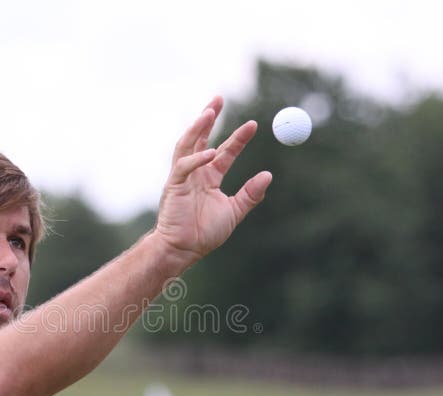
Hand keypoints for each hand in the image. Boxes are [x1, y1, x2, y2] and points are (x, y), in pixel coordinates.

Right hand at [155, 96, 271, 266]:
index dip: (238, 138)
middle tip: (218, 98)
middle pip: (200, 138)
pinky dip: (197, 159)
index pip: (225, 152)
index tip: (253, 124)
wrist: (184, 250)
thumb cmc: (203, 234)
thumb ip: (250, 195)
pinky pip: (184, 167)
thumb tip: (268, 175)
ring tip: (208, 111)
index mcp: (209, 178)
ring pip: (187, 145)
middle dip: (208, 118)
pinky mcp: (174, 186)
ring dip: (197, 127)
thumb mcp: (234, 212)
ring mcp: (183, 178)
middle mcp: (195, 173)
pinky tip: (211, 152)